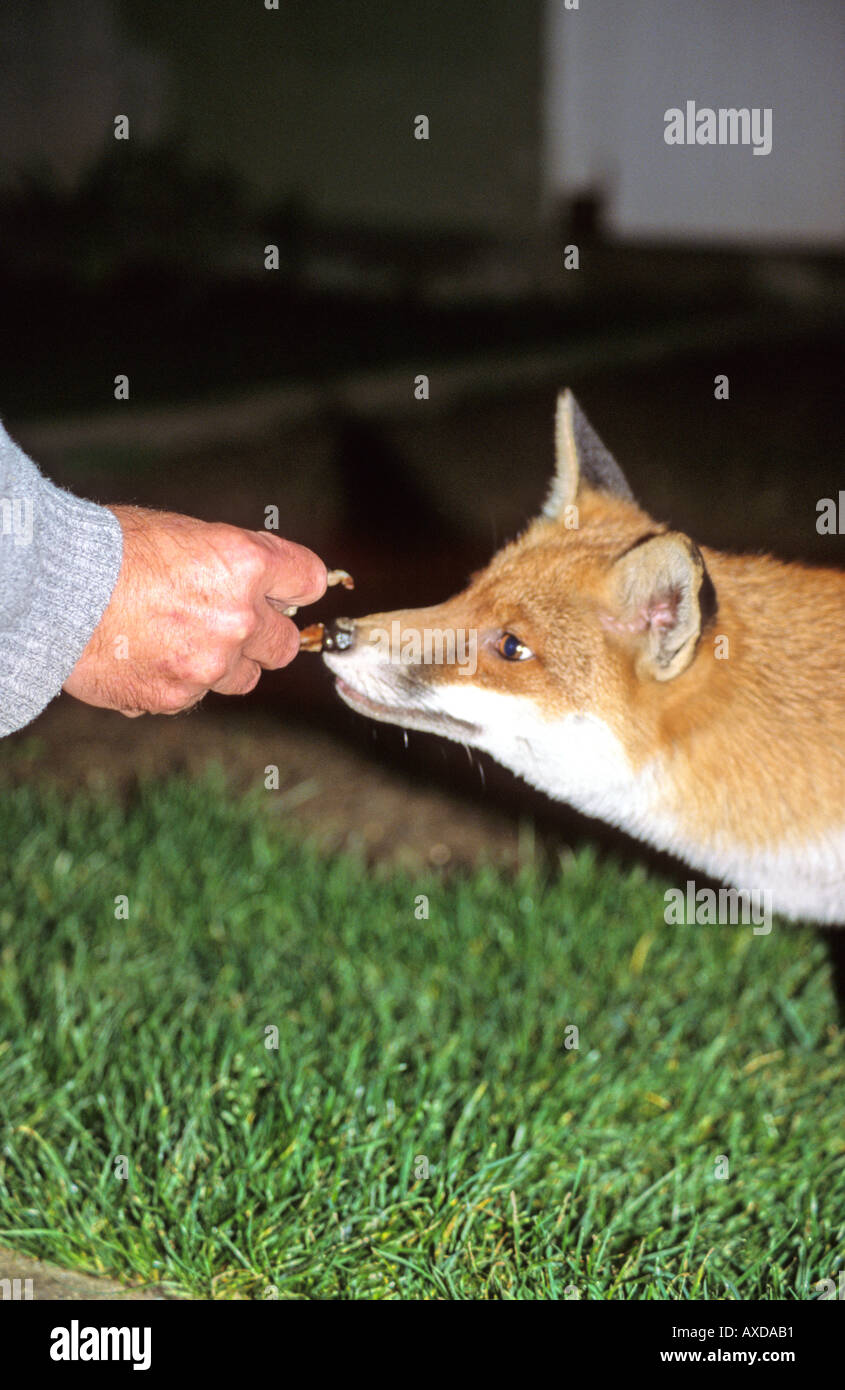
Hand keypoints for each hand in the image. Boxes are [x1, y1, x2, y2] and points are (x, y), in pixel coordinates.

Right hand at [63, 505, 325, 715]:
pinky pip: (196, 695)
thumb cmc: (108, 551)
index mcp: (242, 564)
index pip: (306, 580)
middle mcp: (236, 617)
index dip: (297, 587)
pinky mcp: (176, 696)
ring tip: (180, 640)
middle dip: (265, 634)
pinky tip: (147, 656)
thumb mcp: (183, 534)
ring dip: (225, 663)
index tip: (290, 592)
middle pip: (285, 643)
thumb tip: (263, 584)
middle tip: (235, 623)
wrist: (52, 592)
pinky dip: (179, 681)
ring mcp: (208, 663)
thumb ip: (231, 563)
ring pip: (244, 677)